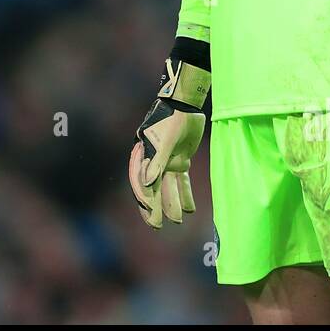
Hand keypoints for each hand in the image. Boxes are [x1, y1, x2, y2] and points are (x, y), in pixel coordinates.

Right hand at [128, 57, 208, 228]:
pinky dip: (185, 193)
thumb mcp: (167, 140)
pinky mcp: (180, 159)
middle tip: (156, 226)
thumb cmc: (172, 118)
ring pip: (167, 186)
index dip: (143, 196)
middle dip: (154, 206)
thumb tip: (148, 183)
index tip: (150, 210)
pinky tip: (190, 209)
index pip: (139, 179)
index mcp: (143, 154)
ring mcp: (166, 160)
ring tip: (178, 221)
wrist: (186, 104)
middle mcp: (152, 159)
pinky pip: (181, 180)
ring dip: (171, 202)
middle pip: (151, 187)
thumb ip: (158, 161)